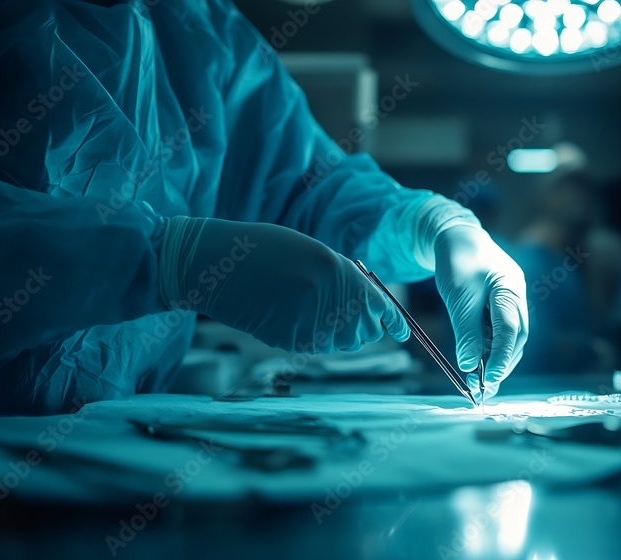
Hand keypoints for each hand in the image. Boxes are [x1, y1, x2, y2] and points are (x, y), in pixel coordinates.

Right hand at [158, 217, 409, 352]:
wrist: (217, 263)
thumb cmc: (266, 252)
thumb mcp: (312, 254)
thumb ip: (344, 278)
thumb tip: (373, 309)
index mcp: (336, 269)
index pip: (378, 305)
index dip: (393, 321)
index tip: (402, 332)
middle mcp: (327, 296)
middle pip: (364, 331)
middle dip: (362, 327)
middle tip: (345, 315)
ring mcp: (307, 320)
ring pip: (340, 342)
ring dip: (335, 333)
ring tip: (309, 309)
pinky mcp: (288, 339)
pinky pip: (314, 347)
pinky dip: (311, 338)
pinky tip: (291, 317)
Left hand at [433, 225, 528, 399]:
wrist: (454, 236)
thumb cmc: (456, 260)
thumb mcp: (458, 297)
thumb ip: (466, 332)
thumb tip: (468, 366)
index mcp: (510, 288)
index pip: (510, 330)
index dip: (500, 358)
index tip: (487, 381)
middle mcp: (516, 295)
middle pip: (516, 337)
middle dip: (502, 364)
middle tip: (484, 388)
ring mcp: (511, 299)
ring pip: (510, 337)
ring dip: (496, 359)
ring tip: (479, 381)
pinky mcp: (501, 304)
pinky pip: (500, 330)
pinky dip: (490, 347)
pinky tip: (478, 361)